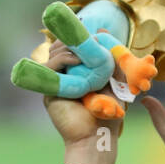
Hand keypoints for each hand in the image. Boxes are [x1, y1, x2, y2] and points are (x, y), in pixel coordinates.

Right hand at [41, 40, 122, 163]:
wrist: (98, 136)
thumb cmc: (110, 112)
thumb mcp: (116, 79)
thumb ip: (112, 56)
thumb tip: (101, 29)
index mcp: (77, 73)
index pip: (72, 46)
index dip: (78, 36)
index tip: (88, 27)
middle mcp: (64, 78)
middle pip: (60, 47)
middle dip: (73, 39)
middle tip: (86, 38)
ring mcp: (55, 84)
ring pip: (54, 54)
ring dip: (69, 47)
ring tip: (84, 51)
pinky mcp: (48, 93)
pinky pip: (50, 68)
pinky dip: (62, 59)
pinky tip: (76, 59)